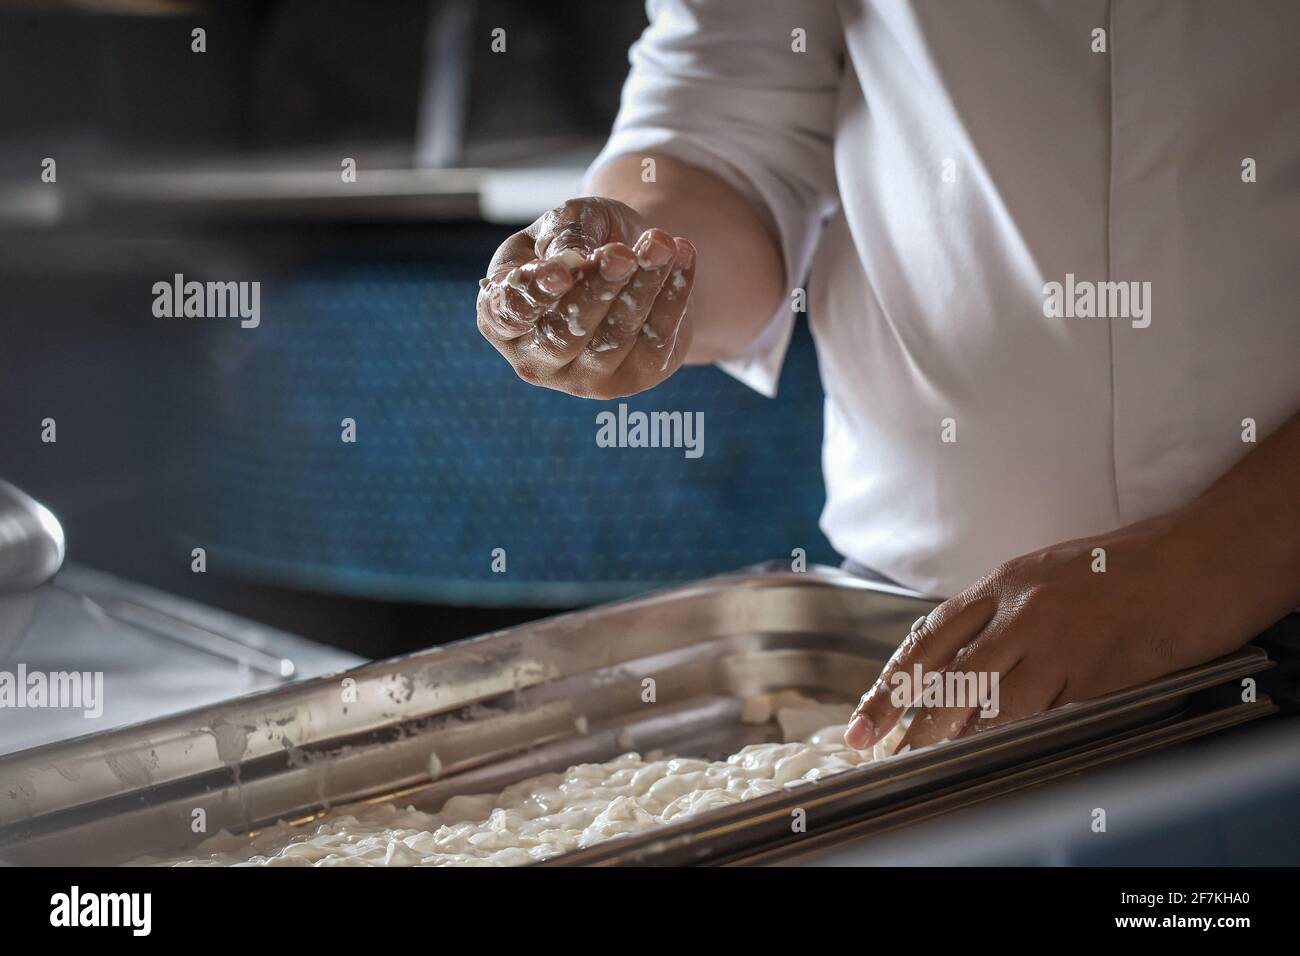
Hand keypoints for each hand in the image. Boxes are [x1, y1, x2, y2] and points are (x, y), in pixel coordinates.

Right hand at [476, 196, 695, 398]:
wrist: (631, 260)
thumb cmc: (583, 238)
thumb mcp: (568, 222)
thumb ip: (566, 236)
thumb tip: (574, 258)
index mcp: (500, 315)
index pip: (508, 313)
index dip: (534, 294)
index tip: (561, 271)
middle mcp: (535, 358)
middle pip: (564, 332)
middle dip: (597, 289)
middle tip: (623, 253)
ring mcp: (583, 378)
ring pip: (614, 337)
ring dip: (642, 288)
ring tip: (661, 243)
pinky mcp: (632, 379)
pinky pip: (654, 341)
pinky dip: (673, 297)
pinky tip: (683, 256)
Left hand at [843, 511, 1258, 751]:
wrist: (1199, 559)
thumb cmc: (1126, 566)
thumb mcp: (1047, 571)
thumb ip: (1002, 611)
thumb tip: (958, 658)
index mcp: (1006, 581)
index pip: (931, 638)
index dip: (893, 682)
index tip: (866, 716)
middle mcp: (1025, 611)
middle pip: (952, 678)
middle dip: (913, 723)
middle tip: (888, 752)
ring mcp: (1063, 643)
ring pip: (994, 706)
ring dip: (961, 739)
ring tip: (933, 762)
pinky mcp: (1100, 674)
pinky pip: (1051, 717)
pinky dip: (1024, 737)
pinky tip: (1003, 755)